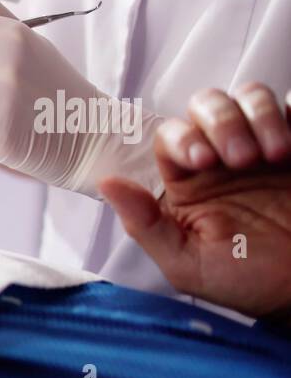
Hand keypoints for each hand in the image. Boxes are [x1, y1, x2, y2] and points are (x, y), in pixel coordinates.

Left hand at [100, 83, 290, 324]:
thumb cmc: (243, 281)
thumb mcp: (185, 263)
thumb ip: (145, 224)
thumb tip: (106, 182)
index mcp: (187, 183)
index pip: (171, 137)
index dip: (183, 138)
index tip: (203, 161)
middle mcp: (221, 157)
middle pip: (205, 106)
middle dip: (220, 122)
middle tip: (242, 159)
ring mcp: (261, 146)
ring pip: (247, 96)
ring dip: (257, 114)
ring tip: (274, 154)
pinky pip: (288, 107)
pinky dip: (284, 116)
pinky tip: (288, 149)